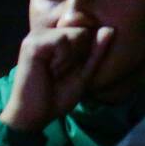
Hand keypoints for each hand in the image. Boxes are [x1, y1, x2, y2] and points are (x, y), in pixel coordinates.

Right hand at [0, 26, 114, 131]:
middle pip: (82, 30)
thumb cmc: (57, 96)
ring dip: (71, 58)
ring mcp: (38, 36)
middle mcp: (46, 32)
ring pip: (74, 33)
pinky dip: (63, 59)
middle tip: (60, 73)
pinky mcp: (33, 44)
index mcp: (56, 38)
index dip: (86, 53)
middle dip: (79, 55)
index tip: (70, 71)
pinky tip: (50, 70)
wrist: (34, 116)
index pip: (86, 31)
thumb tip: (111, 29)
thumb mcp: (84, 73)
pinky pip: (62, 40)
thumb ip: (96, 52)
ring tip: (55, 72)